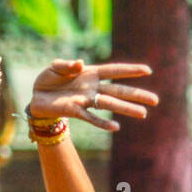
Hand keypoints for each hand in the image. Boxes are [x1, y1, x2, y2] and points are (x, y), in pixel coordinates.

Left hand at [29, 58, 157, 132]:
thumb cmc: (48, 79)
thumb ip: (67, 65)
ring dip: (125, 109)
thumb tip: (80, 64)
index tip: (148, 71)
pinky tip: (115, 127)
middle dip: (136, 94)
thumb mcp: (55, 66)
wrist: (36, 96)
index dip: (129, 70)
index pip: (113, 71)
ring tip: (143, 114)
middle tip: (155, 100)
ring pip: (109, 104)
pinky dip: (102, 122)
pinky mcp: (75, 111)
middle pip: (118, 90)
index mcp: (90, 74)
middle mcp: (92, 88)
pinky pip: (91, 118)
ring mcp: (85, 100)